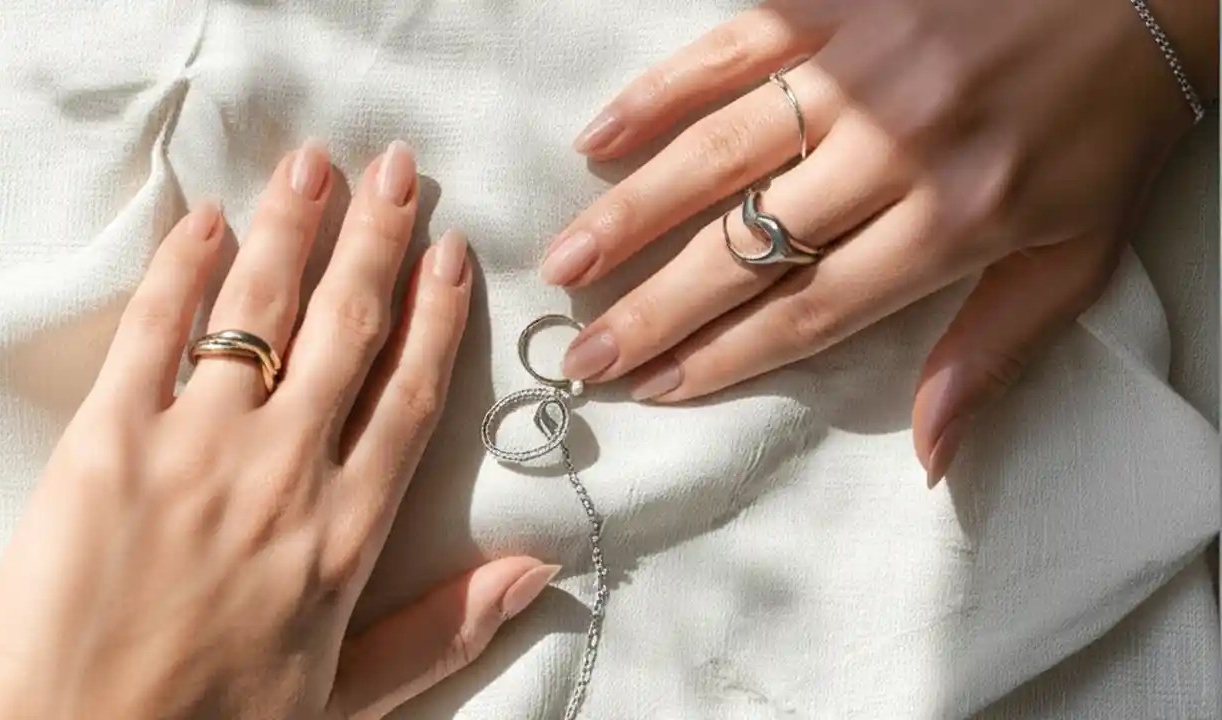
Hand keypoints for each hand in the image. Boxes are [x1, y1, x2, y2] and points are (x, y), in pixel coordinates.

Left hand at [0, 140, 558, 718]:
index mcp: (347, 532)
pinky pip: (154, 335)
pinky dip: (182, 272)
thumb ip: (446, 630)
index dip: (434, 316)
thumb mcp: (352, 700)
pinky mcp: (105, 446)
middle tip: (392, 169)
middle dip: (375, 240)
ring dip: (292, 229)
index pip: (408, 396)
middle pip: (346, 331)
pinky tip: (207, 223)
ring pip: (261, 312)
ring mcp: (195, 452)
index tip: (449, 253)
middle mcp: (285, 474)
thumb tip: (539, 569)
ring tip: (315, 164)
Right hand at [543, 0, 1216, 483]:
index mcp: (956, 220)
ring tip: (564, 265)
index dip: (726, 357)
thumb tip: (928, 454)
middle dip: (655, 310)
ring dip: (632, 214)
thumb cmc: (1115, 117)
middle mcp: (894, 149)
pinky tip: (599, 139)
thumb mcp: (1079, 248)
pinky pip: (728, 49)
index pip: (811, 310)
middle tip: (580, 353)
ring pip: (718, 154)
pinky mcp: (836, 1)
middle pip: (747, 249)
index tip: (656, 389)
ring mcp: (859, 69)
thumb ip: (994, 348)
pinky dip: (658, 94)